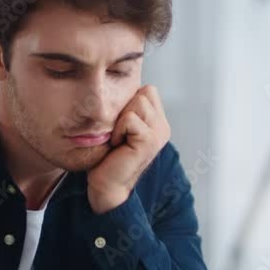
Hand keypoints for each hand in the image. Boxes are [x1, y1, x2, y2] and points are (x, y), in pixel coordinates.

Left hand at [86, 85, 170, 213]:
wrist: (106, 185)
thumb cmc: (107, 156)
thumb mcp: (120, 126)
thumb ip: (128, 108)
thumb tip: (117, 84)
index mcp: (158, 122)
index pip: (148, 90)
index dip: (129, 101)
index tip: (120, 125)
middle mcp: (163, 127)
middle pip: (144, 92)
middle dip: (126, 108)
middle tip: (119, 132)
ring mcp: (159, 133)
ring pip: (138, 102)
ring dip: (121, 119)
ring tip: (118, 138)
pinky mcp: (149, 140)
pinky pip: (130, 118)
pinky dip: (118, 129)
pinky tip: (117, 144)